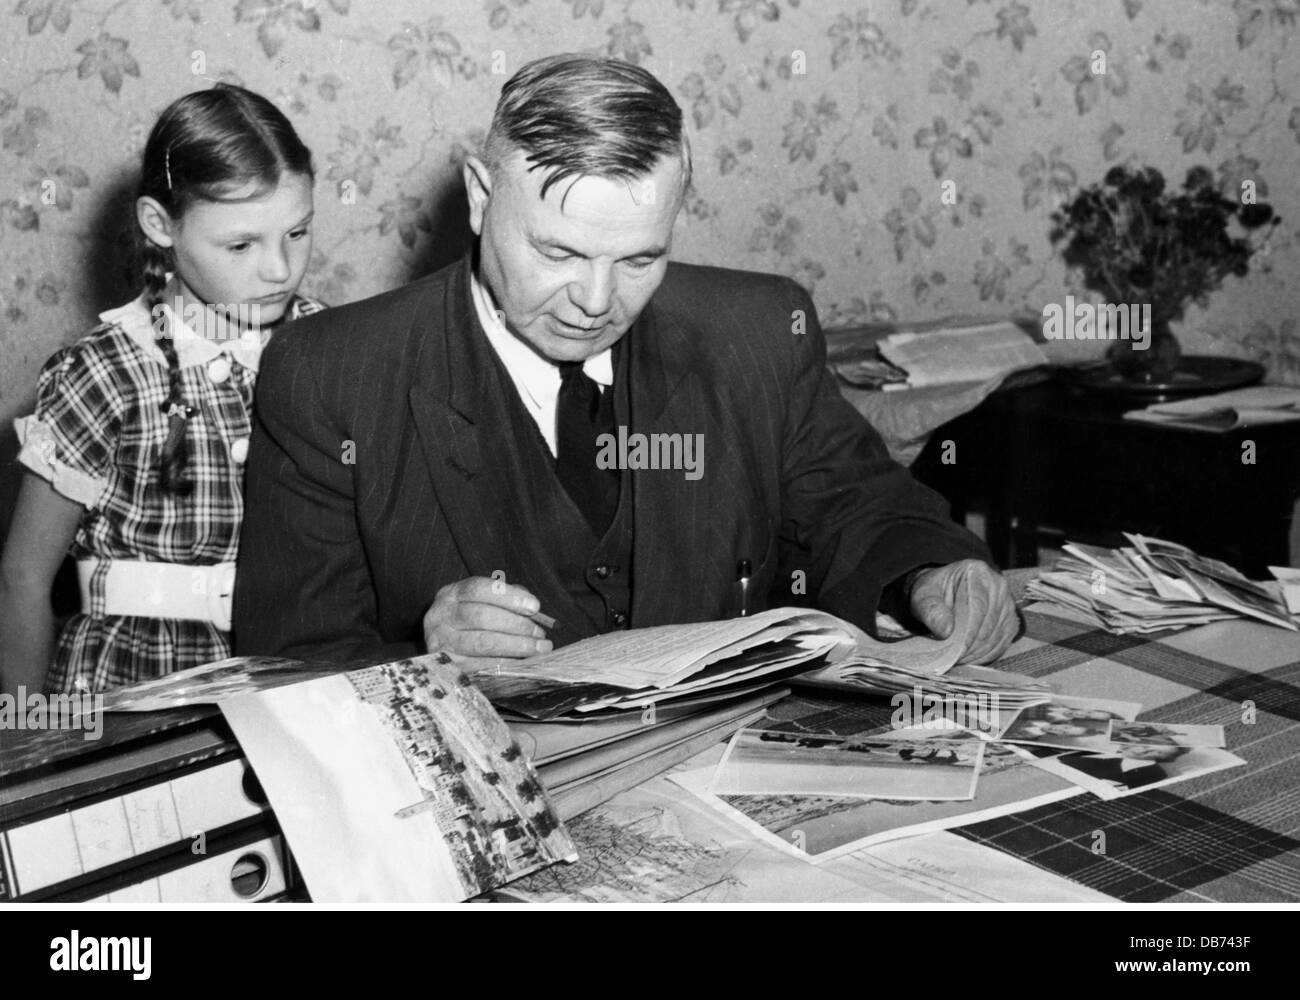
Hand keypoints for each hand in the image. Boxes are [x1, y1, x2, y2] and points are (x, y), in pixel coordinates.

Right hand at [422, 577, 551, 672]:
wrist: (441, 647)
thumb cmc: (472, 620)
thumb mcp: (484, 603)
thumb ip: (507, 599)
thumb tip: (532, 606)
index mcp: (451, 594)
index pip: (478, 589)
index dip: (508, 597)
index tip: (535, 607)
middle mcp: (440, 616)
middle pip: (481, 616)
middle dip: (516, 624)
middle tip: (540, 633)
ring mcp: (440, 642)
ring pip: (482, 643)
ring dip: (515, 645)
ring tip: (538, 648)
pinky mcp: (447, 666)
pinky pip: (480, 665)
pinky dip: (504, 663)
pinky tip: (521, 662)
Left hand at [906, 559, 1018, 664]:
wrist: (944, 591)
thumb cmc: (934, 592)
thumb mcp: (923, 596)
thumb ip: (931, 610)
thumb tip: (945, 631)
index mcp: (978, 573)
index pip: (977, 608)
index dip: (966, 633)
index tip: (953, 650)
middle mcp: (998, 586)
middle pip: (987, 626)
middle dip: (968, 646)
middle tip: (949, 658)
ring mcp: (1007, 605)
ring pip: (994, 639)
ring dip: (975, 653)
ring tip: (955, 657)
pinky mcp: (1010, 622)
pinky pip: (1000, 645)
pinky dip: (983, 655)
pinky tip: (968, 656)